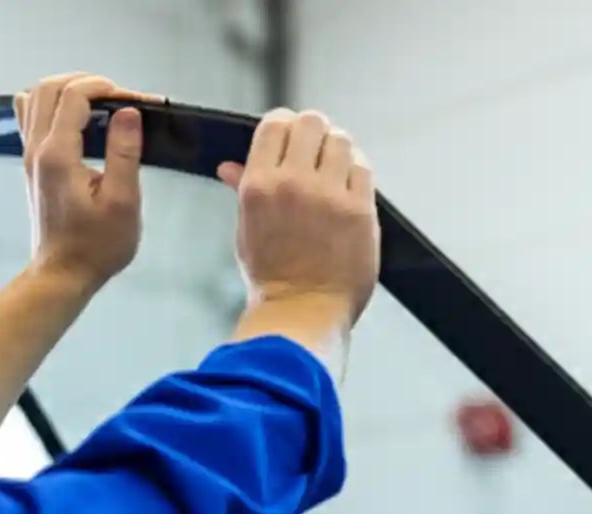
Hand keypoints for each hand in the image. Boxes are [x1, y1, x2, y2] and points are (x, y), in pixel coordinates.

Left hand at [14, 73, 155, 288]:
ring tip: (99, 103)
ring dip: (66, 90)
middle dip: (85, 82)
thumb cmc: (98, 246)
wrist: (63, 274)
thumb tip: (128, 112)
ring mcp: (29, 156)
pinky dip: (52, 106)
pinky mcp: (31, 164)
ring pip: (34, 98)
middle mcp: (36, 149)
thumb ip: (125, 153)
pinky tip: (77, 120)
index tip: (132, 99)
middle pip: (47, 88)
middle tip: (117, 97)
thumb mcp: (123, 202)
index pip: (73, 96)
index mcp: (58, 156)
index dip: (104, 88)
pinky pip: (30, 117)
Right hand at [216, 108, 379, 328]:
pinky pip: (363, 169)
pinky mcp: (360, 210)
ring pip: (342, 140)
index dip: (285, 124)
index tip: (291, 136)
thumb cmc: (271, 277)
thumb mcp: (247, 229)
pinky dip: (356, 172)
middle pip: (312, 123)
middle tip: (315, 151)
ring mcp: (330, 196)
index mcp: (259, 185)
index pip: (275, 124)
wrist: (301, 313)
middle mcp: (294, 183)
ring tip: (335, 169)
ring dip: (338, 149)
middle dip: (314, 133)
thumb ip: (244, 190)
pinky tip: (350, 187)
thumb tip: (228, 166)